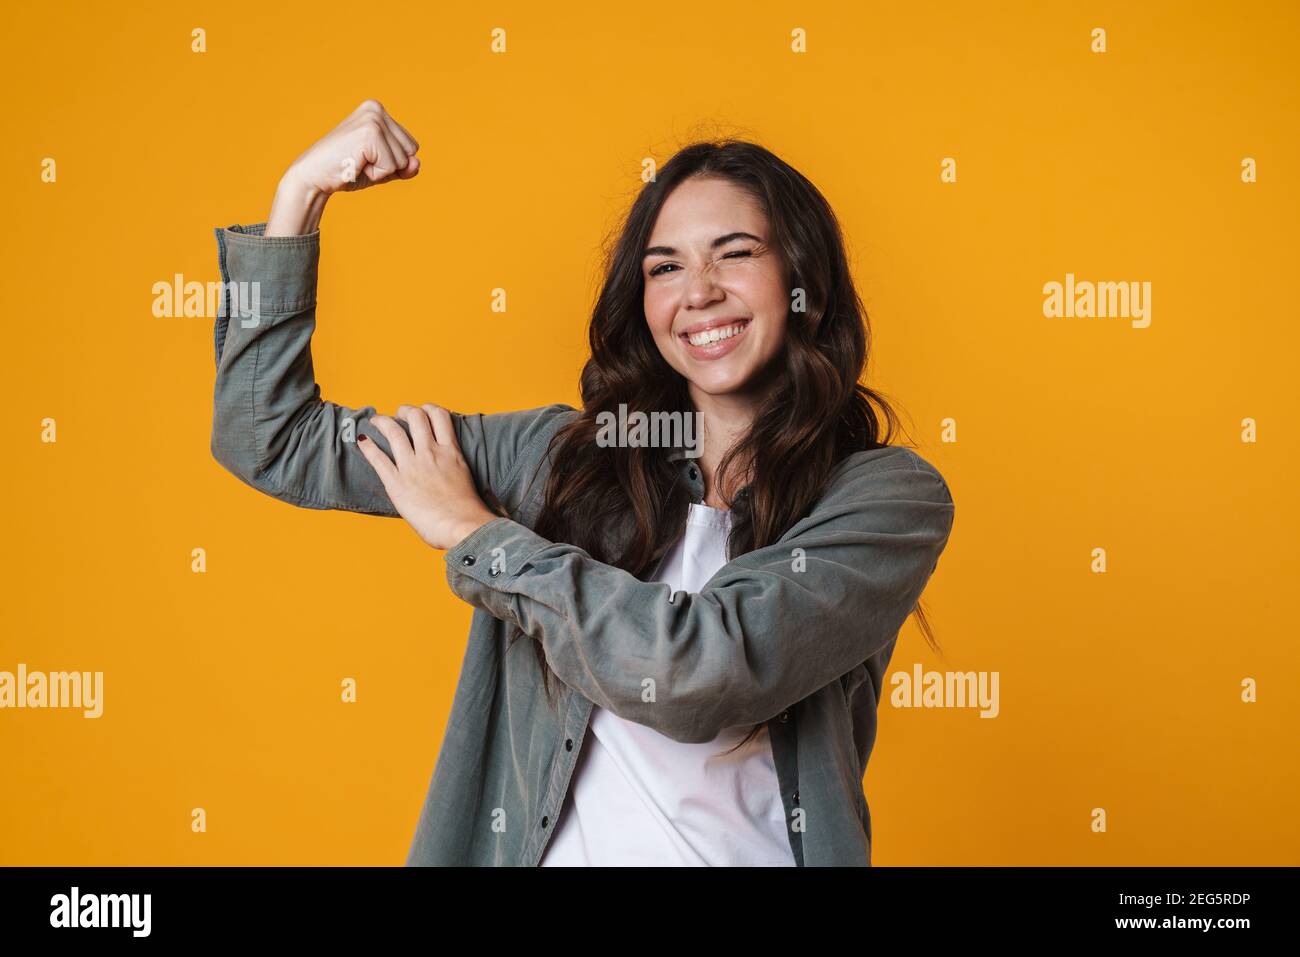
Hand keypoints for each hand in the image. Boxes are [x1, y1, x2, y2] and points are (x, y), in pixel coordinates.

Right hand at [265, 99, 420, 235]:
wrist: (314, 177)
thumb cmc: (347, 171)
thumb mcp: (382, 168)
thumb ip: (404, 166)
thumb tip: (416, 162)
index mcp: (378, 110)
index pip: (411, 146)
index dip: (392, 161)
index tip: (365, 157)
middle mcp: (376, 109)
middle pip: (410, 151)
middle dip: (389, 165)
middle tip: (360, 161)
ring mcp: (373, 119)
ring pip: (402, 160)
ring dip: (381, 170)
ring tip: (357, 162)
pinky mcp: (370, 133)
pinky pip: (390, 166)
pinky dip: (375, 174)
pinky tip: (356, 164)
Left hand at [357, 404, 497, 549]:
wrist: (463, 526)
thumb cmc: (469, 511)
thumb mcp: (467, 479)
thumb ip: (456, 469)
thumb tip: (453, 475)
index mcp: (451, 452)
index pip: (440, 416)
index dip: (430, 409)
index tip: (424, 411)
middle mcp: (431, 453)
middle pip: (416, 417)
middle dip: (405, 411)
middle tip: (400, 415)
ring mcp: (412, 466)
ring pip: (394, 431)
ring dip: (383, 422)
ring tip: (377, 420)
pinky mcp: (396, 483)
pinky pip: (378, 458)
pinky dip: (368, 447)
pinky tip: (362, 441)